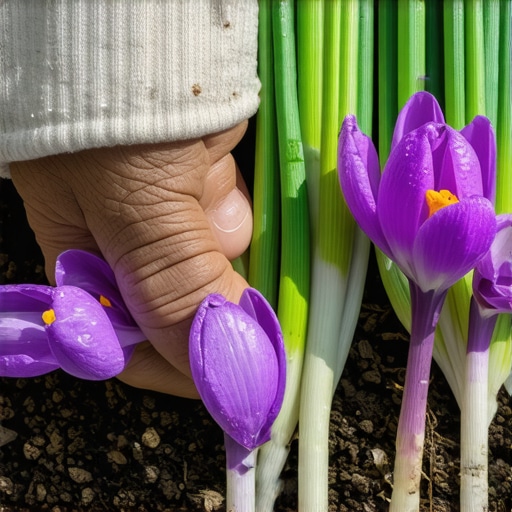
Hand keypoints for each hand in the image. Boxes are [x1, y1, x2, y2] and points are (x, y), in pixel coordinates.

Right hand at [10, 122, 252, 397]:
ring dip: (219, 214)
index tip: (247, 364)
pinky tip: (215, 150)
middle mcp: (120, 240)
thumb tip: (231, 364)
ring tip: (203, 163)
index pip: (140, 343)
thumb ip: (175, 287)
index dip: (193, 362)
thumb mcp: (136, 200)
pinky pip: (226, 207)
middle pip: (188, 296)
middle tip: (209, 218)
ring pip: (212, 249)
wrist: (131, 12)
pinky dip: (228, 188)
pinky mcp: (191, 176)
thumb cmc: (110, 100)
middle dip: (210, 268)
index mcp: (85, 258)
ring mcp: (159, 206)